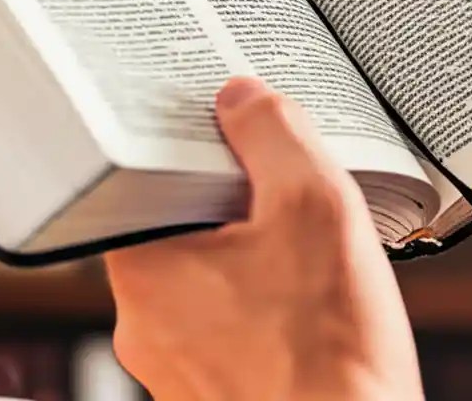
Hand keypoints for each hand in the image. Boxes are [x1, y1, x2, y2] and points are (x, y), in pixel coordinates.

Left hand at [103, 78, 423, 400]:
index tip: (240, 148)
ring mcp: (175, 368)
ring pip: (210, 284)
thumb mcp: (314, 205)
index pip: (147, 180)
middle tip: (291, 210)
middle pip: (182, 229)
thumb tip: (243, 100)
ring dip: (256, 266)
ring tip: (312, 272)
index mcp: (145, 267)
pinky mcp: (211, 397)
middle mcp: (143, 324)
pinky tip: (311, 318)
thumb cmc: (328, 358)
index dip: (198, 155)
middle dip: (239, 212)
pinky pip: (231, 332)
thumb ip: (274, 134)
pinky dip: (267, 316)